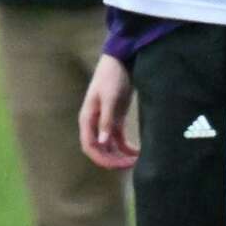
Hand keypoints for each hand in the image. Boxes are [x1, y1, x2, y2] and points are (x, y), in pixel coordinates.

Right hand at [79, 54, 138, 169]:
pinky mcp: (117, 118)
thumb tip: (102, 142)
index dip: (101, 159)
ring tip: (137, 161)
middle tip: (131, 165)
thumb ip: (106, 120)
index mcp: (88, 119)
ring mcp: (106, 121)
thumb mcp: (109, 98)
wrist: (120, 59)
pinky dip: (127, 146)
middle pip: (100, 149)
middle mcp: (94, 123)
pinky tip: (137, 152)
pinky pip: (119, 138)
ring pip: (110, 146)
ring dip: (121, 155)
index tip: (117, 165)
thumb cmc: (111, 76)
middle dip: (114, 160)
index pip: (90, 146)